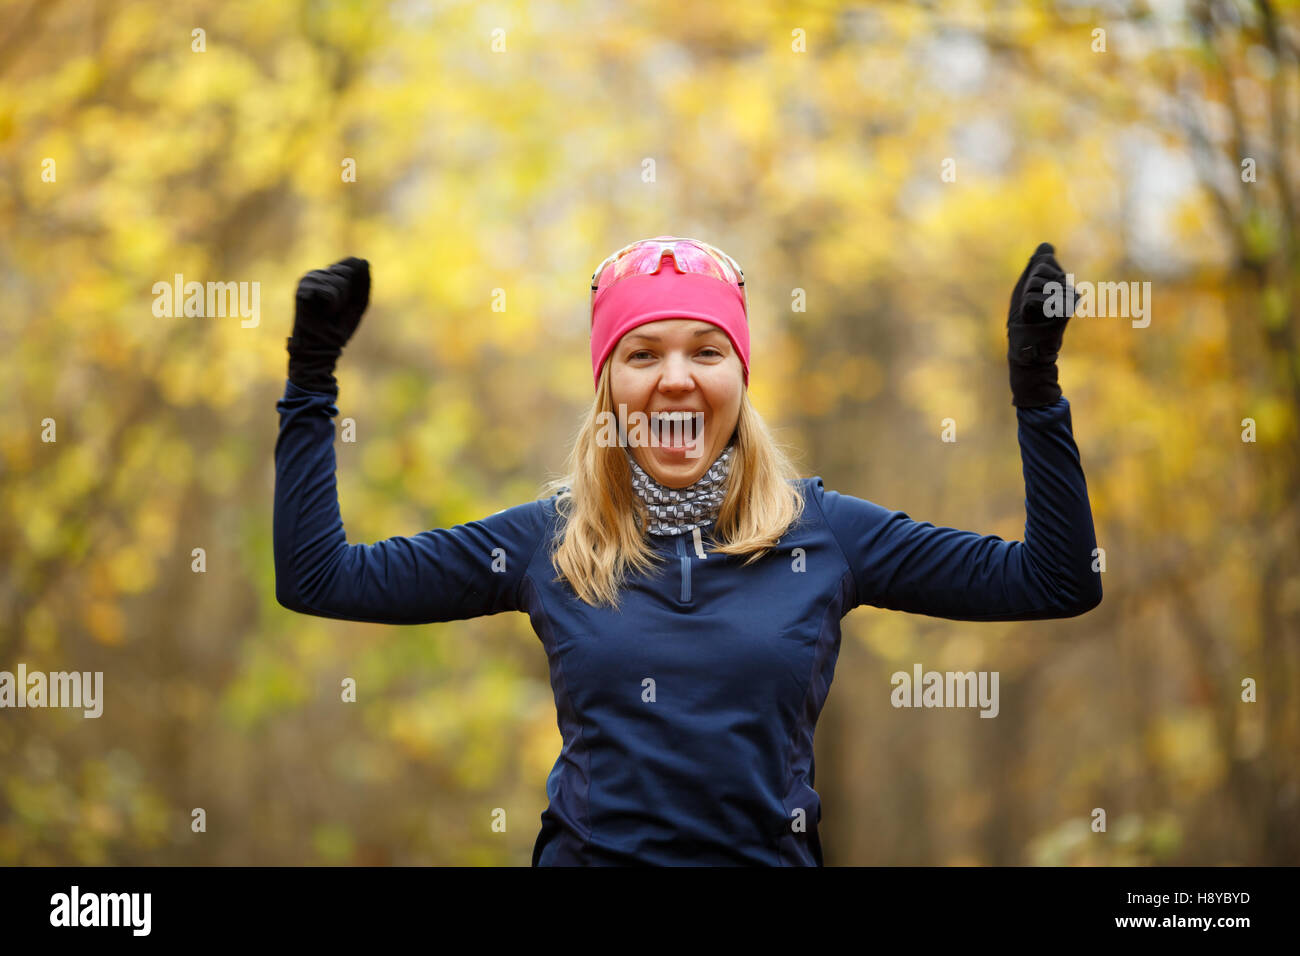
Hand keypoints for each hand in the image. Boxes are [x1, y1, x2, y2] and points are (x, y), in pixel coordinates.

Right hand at [287, 257, 369, 394]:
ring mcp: (308, 280)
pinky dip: (332, 305)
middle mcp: (317, 275)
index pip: (352, 265)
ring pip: (339, 282)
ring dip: (340, 302)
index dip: (356, 287)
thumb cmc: (339, 327)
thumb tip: (363, 260)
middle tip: (336, 309)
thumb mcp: (359, 301)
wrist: (322, 347)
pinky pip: (330, 292)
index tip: (345, 304)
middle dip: (348, 294)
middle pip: (347, 272)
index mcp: (329, 276)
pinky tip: (323, 312)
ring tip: (328, 312)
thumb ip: (362, 280)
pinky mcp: (303, 289)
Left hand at [1006, 243, 1075, 407]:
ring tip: (1035, 315)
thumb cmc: (1026, 320)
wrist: (1028, 349)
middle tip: (1033, 308)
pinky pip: (1033, 299)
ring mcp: (1070, 300)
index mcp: (1063, 282)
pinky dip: (1027, 310)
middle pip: (1040, 269)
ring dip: (1027, 299)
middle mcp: (1071, 289)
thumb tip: (1047, 245)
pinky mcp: (1064, 311)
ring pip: (1036, 283)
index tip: (1033, 295)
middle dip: (1028, 287)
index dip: (1030, 277)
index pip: (1043, 261)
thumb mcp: (1028, 287)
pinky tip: (1036, 320)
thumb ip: (1036, 266)